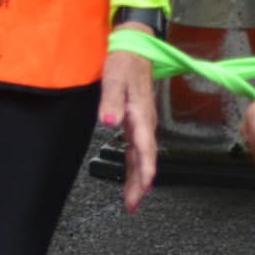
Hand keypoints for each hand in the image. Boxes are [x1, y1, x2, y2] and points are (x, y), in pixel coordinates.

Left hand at [99, 28, 158, 211]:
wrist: (135, 48)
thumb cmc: (124, 63)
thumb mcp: (114, 79)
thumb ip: (111, 102)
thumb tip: (109, 123)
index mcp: (140, 115)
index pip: (145, 147)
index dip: (145, 169)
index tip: (144, 188)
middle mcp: (145, 123)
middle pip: (145, 158)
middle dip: (140, 183)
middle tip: (132, 206)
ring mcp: (143, 123)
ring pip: (142, 156)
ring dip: (138, 178)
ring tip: (132, 200)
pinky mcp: (138, 121)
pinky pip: (139, 148)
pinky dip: (136, 165)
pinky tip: (133, 175)